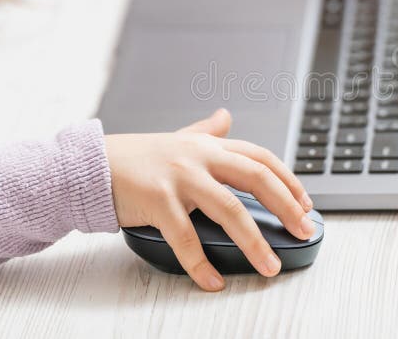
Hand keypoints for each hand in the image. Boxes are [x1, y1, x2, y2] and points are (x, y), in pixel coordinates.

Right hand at [105, 108, 313, 291]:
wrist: (91, 165)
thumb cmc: (137, 157)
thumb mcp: (177, 139)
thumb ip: (205, 131)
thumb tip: (226, 116)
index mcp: (209, 146)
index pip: (261, 158)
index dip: (288, 179)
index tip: (306, 203)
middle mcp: (199, 158)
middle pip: (256, 178)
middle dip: (286, 206)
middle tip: (303, 230)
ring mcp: (180, 178)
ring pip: (229, 210)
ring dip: (254, 242)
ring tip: (269, 266)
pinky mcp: (158, 201)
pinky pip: (186, 238)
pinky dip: (202, 264)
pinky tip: (213, 281)